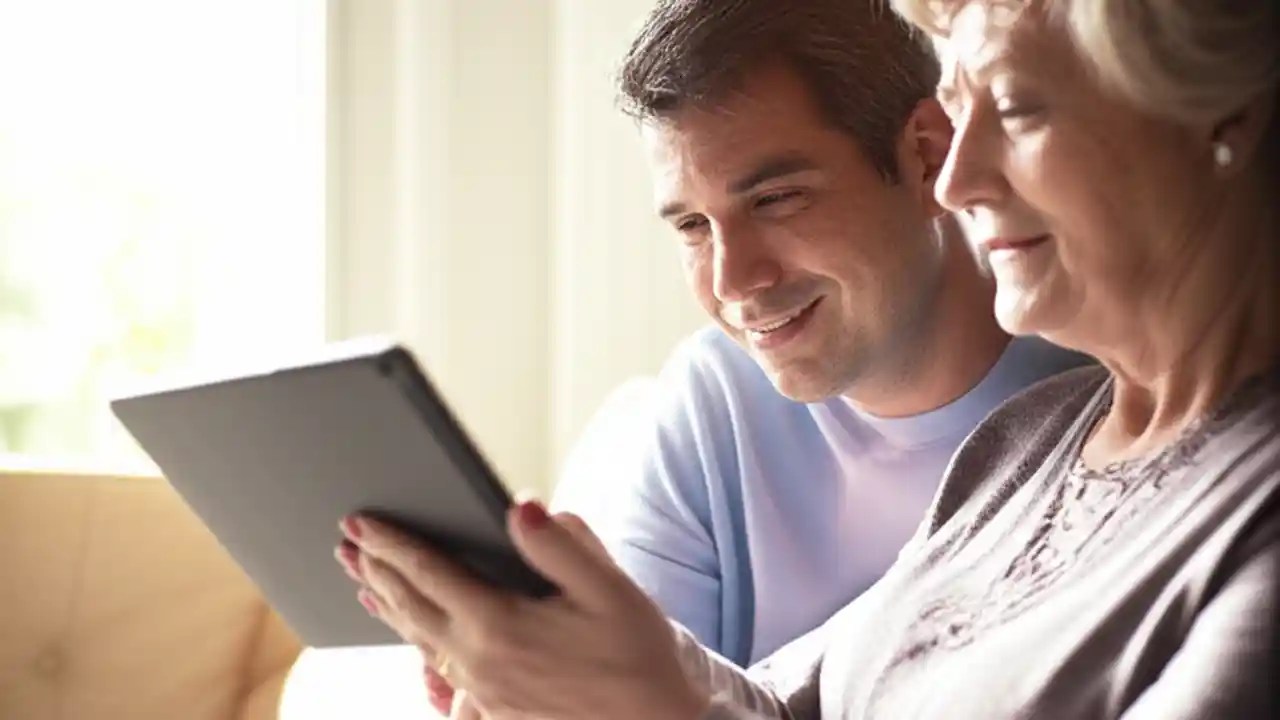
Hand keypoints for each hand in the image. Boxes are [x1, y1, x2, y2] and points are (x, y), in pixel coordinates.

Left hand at [334, 501, 709, 719]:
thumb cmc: (638, 657)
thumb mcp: (609, 590)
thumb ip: (560, 545)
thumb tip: (520, 507)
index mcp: (500, 623)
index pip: (429, 572)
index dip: (392, 542)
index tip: (361, 521)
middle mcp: (479, 660)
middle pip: (410, 607)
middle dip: (375, 570)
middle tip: (346, 544)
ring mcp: (482, 690)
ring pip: (419, 640)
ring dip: (389, 607)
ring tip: (364, 584)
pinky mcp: (494, 709)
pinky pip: (440, 670)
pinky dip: (417, 644)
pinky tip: (416, 639)